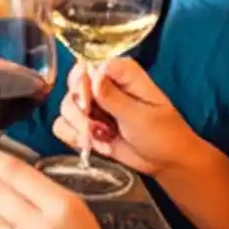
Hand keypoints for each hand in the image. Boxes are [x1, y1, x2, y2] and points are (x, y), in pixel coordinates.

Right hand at [51, 59, 197, 178]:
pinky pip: (63, 126)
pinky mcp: (85, 124)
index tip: (88, 106)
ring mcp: (94, 104)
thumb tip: (93, 77)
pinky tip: (93, 145)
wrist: (165, 161)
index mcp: (123, 73)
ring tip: (100, 140)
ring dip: (79, 128)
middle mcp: (105, 84)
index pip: (90, 67)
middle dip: (78, 111)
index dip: (84, 85)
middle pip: (73, 85)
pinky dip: (75, 138)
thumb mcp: (141, 116)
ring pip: (66, 107)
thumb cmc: (164, 134)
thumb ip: (114, 98)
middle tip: (92, 128)